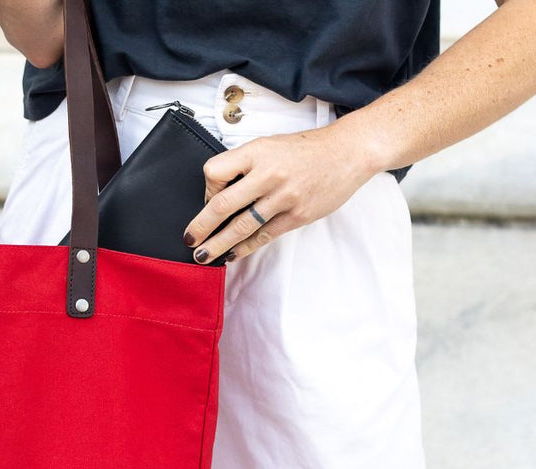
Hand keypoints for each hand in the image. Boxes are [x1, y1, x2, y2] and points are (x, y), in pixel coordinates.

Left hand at [182, 122, 379, 263]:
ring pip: (242, 226)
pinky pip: (264, 236)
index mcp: (256, 152)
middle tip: (189, 240)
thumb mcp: (268, 145)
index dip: (206, 188)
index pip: (215, 172)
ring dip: (219, 244)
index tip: (208, 196)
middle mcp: (268, 174)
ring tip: (204, 256)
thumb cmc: (305, 149)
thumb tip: (219, 191)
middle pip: (223, 205)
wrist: (346, 153)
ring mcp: (284, 197)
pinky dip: (245, 247)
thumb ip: (244, 165)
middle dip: (201, 227)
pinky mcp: (297, 215)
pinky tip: (232, 254)